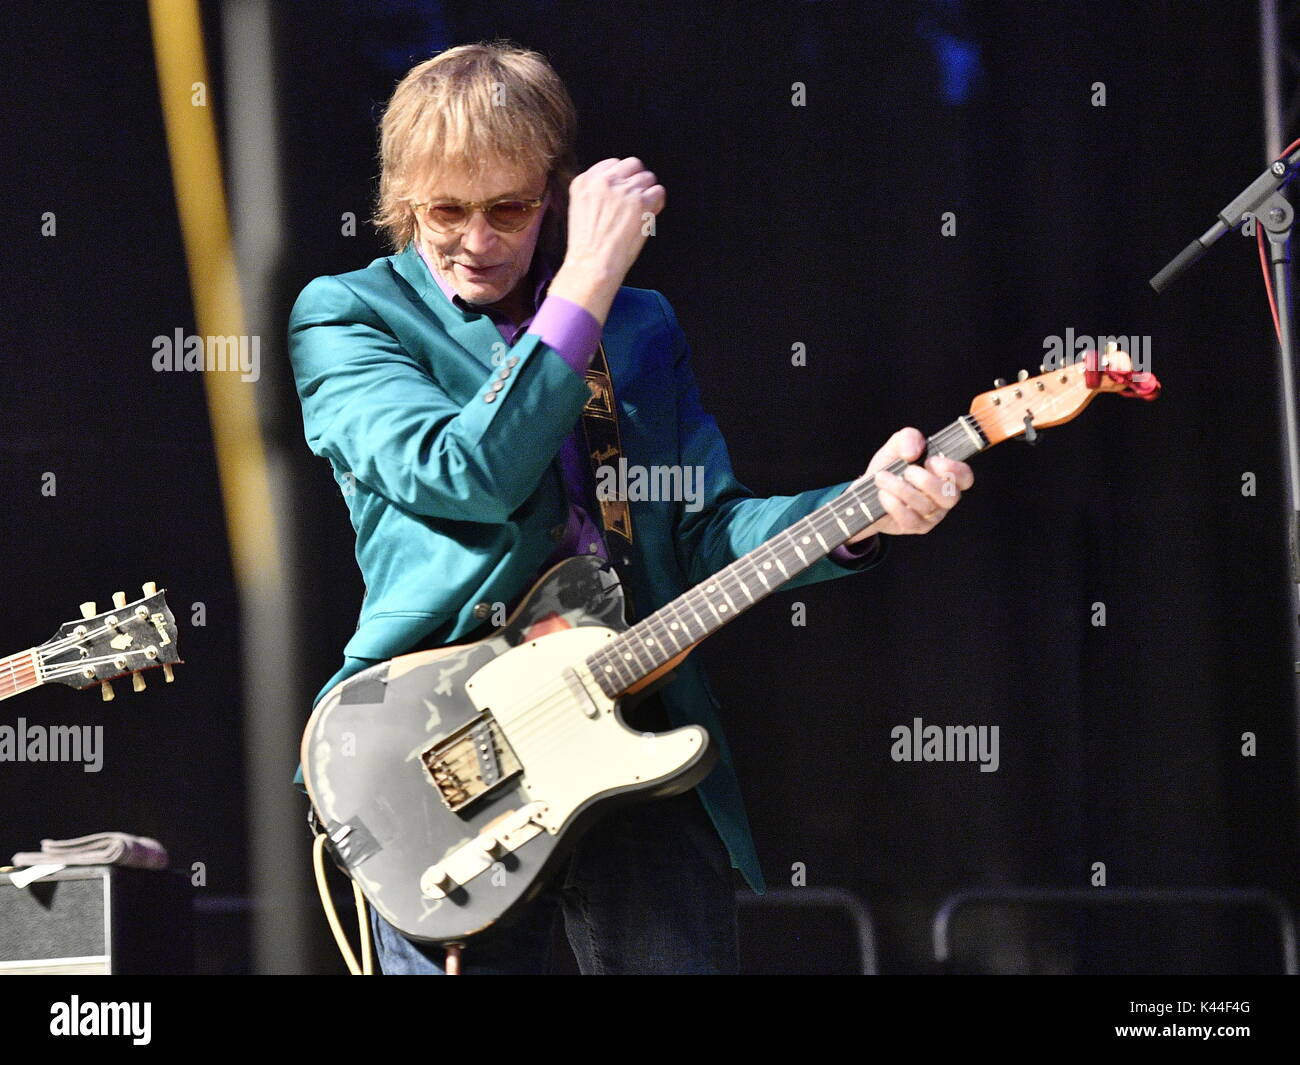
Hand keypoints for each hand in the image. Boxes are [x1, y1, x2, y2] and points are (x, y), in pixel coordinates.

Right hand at [547, 158, 664, 323]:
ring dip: (648, 193)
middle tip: (638, 198)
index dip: (621, 177)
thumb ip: (597, 194)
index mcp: (585, 181)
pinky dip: (657, 203)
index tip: (624, 189)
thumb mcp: (580, 210)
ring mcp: (624, 190)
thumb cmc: (587, 247)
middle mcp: (604, 181)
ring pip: (648, 177)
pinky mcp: (641, 202)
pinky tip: (648, 215)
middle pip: (632, 164)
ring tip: (641, 212)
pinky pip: (658, 192)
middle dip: (637, 179)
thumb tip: (619, 188)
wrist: (592, 264)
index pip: (611, 163)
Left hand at [850, 427, 972, 537]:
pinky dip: (894, 505)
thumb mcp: (897, 445)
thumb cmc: (890, 467)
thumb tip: (913, 452)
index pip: (965, 477)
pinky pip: (910, 520)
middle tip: (907, 471)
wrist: (867, 490)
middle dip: (926, 481)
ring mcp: (931, 515)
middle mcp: (943, 497)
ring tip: (882, 478)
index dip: (953, 470)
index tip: (931, 461)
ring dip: (901, 489)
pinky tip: (883, 494)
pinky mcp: (915, 526)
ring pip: (926, 507)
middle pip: (950, 496)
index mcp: (947, 475)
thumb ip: (909, 437)